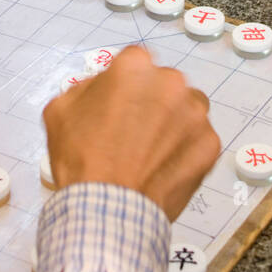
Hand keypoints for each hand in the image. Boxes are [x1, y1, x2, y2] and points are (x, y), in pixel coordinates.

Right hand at [43, 44, 220, 221]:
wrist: (108, 209)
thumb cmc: (81, 158)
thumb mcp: (61, 110)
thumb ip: (86, 87)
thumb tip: (101, 88)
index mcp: (134, 67)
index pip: (135, 63)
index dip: (125, 84)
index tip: (119, 103)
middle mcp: (171, 82)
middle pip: (164, 84)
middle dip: (152, 101)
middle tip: (134, 131)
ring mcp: (195, 113)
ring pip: (186, 109)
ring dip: (174, 122)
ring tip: (152, 151)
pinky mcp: (210, 143)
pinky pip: (198, 139)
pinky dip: (185, 150)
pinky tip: (165, 167)